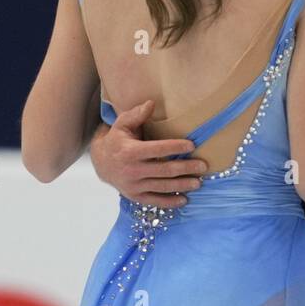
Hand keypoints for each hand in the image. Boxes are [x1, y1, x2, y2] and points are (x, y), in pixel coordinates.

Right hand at [87, 99, 207, 207]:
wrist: (101, 164)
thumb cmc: (117, 140)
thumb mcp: (122, 124)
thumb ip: (137, 114)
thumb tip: (151, 103)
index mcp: (130, 152)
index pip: (157, 149)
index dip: (175, 147)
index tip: (192, 145)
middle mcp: (132, 171)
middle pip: (164, 170)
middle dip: (185, 168)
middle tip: (203, 166)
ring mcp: (133, 186)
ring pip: (162, 187)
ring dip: (182, 185)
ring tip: (198, 182)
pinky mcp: (135, 196)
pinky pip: (154, 201)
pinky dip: (170, 202)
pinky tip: (184, 200)